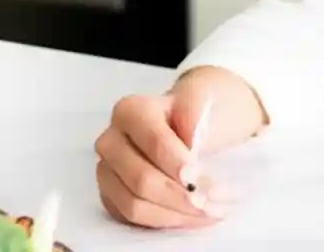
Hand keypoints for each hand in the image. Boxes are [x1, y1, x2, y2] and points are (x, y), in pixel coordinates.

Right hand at [93, 66, 265, 228]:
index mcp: (131, 111)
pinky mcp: (112, 197)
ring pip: (135, 205)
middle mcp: (111, 141)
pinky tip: (192, 217)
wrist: (195, 125)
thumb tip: (189, 140)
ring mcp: (108, 171)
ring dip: (176, 214)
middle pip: (141, 179)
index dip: (179, 165)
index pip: (153, 142)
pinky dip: (166, 221)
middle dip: (182, 197)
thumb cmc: (198, 115)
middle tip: (215, 203)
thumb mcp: (204, 102)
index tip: (204, 181)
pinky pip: (134, 219)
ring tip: (210, 212)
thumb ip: (194, 112)